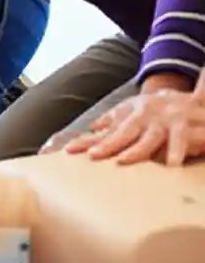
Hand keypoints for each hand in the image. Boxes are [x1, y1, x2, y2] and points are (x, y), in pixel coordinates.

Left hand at [64, 71, 204, 165]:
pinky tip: (171, 164)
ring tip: (124, 160)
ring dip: (137, 149)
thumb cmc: (160, 108)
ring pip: (149, 137)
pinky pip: (181, 140)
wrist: (193, 98)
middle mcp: (146, 117)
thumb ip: (114, 120)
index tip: (70, 150)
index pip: (107, 132)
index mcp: (131, 116)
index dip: (88, 141)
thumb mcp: (135, 110)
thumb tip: (92, 127)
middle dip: (109, 144)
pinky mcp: (186, 127)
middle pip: (124, 132)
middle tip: (93, 156)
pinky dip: (176, 151)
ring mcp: (165, 121)